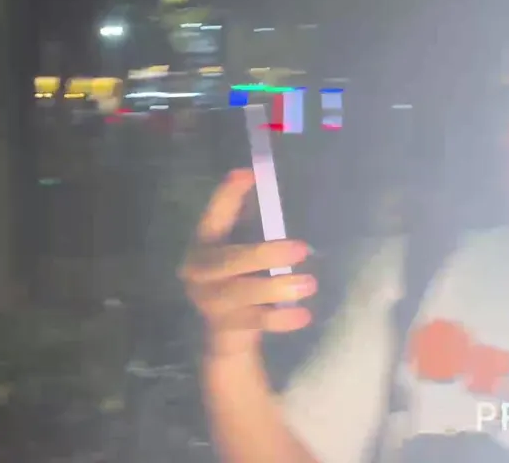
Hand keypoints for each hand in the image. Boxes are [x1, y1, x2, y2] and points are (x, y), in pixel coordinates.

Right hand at [180, 169, 314, 358]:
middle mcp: (198, 272)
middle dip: (265, 254)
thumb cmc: (239, 280)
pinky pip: (255, 322)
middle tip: (301, 249)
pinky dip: (281, 318)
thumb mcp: (241, 252)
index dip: (227, 196)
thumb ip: (249, 223)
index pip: (212, 217)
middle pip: (229, 261)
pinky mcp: (226, 327)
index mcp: (202, 245)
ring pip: (241, 293)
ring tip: (310, 283)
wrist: (226, 336)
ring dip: (276, 287)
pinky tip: (304, 314)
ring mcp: (210, 302)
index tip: (247, 173)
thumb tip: (264, 184)